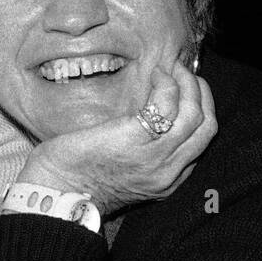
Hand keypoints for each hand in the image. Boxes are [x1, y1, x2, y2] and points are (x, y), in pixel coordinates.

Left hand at [14, 59, 216, 216]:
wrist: (55, 191)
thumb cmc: (78, 175)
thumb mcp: (123, 170)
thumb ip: (142, 152)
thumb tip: (146, 119)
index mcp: (167, 181)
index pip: (201, 142)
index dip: (200, 109)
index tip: (188, 90)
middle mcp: (167, 172)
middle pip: (206, 127)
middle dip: (202, 94)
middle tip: (185, 73)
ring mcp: (153, 157)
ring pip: (194, 115)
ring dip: (188, 85)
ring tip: (172, 69)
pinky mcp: (134, 139)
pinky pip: (166, 105)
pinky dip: (166, 84)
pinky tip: (154, 75)